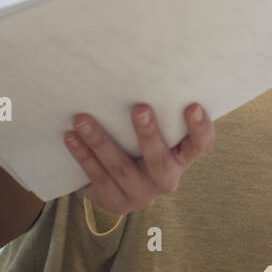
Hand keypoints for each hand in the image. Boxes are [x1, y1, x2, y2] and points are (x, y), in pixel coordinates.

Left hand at [65, 103, 213, 215]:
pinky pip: (97, 177)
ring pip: (120, 168)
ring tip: (81, 119)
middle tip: (139, 108)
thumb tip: (137, 69)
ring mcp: (141, 194)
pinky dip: (82, 155)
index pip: (201, 145)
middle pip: (159, 160)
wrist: (118, 184)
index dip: (200, 128)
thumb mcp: (155, 132)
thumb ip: (156, 112)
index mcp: (183, 157)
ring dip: (99, 141)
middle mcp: (166, 179)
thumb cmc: (139, 143)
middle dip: (148, 134)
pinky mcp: (115, 202)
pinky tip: (70, 137)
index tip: (193, 106)